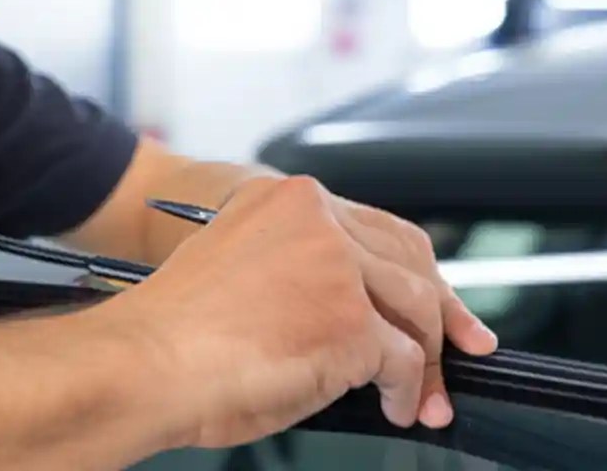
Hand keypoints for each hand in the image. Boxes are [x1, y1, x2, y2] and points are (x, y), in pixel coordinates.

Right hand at [90, 175, 494, 449]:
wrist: (145, 361)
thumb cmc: (171, 331)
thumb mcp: (239, 268)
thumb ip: (300, 272)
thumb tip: (352, 319)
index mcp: (283, 198)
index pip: (375, 227)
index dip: (412, 269)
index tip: (433, 298)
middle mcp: (317, 219)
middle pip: (409, 261)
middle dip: (441, 313)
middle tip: (462, 347)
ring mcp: (338, 267)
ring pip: (415, 310)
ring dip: (424, 359)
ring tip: (421, 395)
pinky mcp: (352, 319)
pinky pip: (401, 359)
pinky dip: (406, 389)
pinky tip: (395, 407)